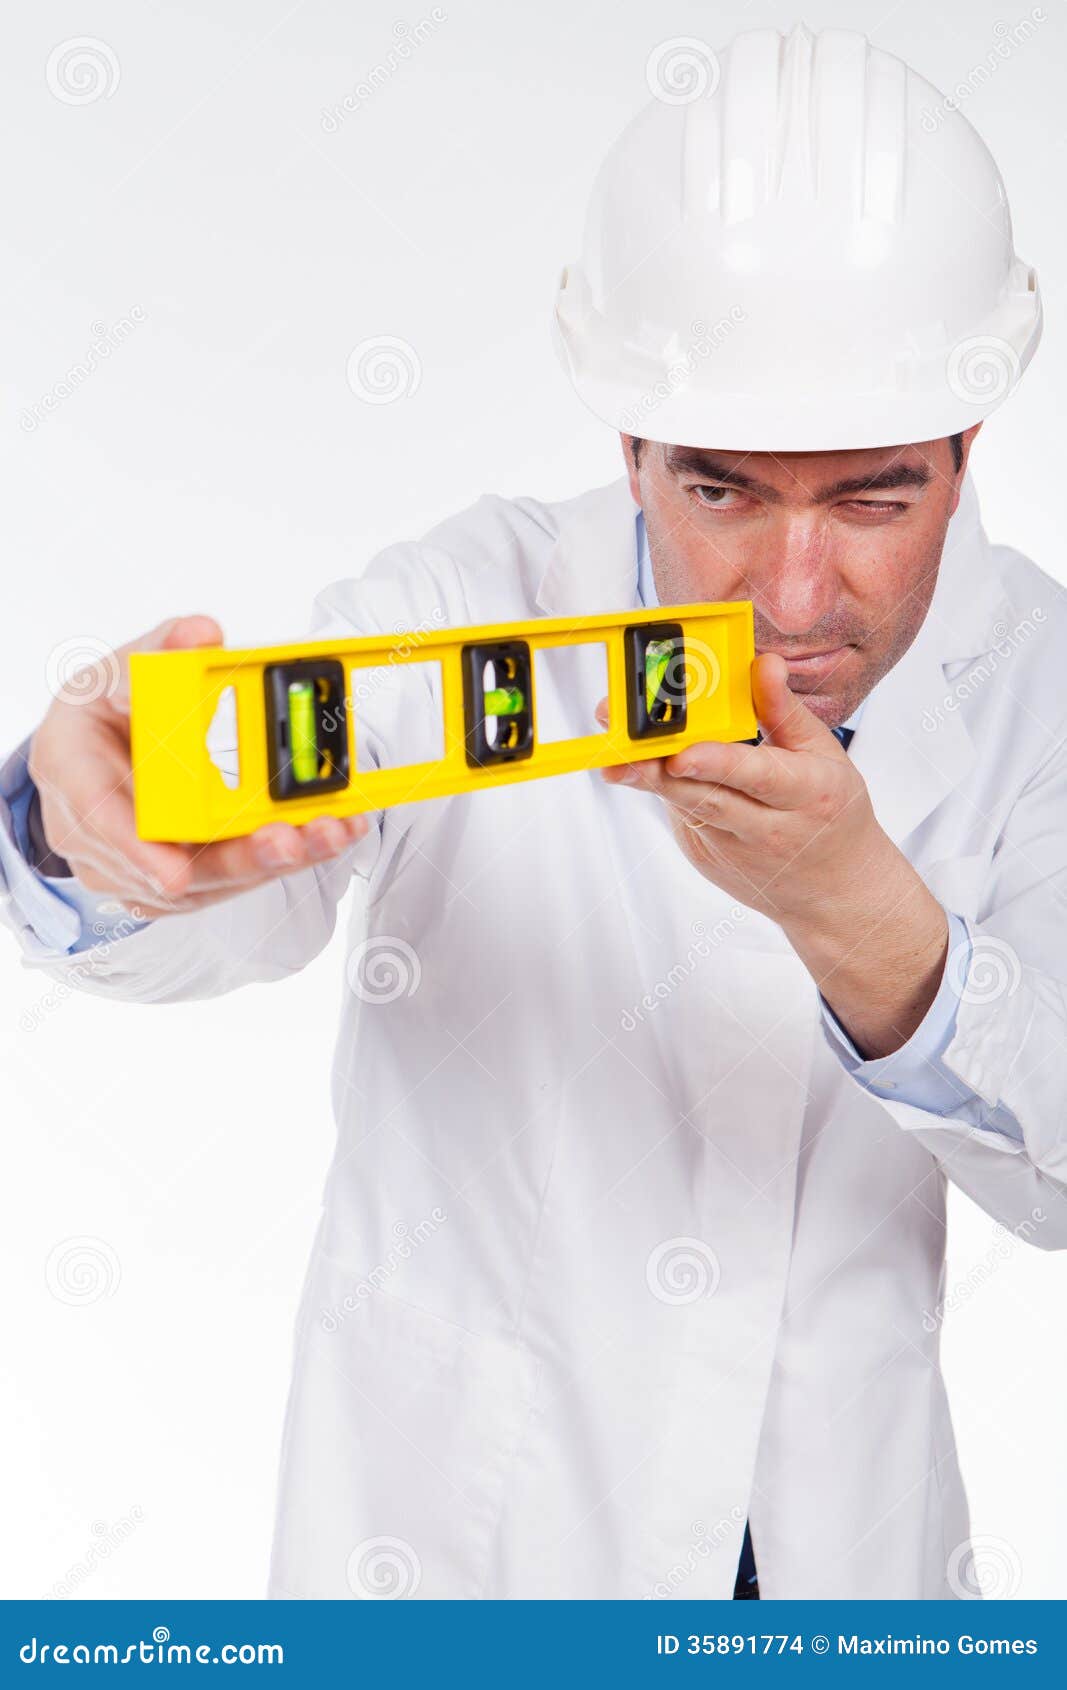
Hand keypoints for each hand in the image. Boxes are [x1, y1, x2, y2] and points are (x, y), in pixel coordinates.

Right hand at [28, 616, 368, 919]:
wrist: (86, 750)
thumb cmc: (99, 714)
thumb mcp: (116, 670)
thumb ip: (160, 649)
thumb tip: (201, 634)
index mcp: (70, 769)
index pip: (97, 816)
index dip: (137, 850)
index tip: (176, 874)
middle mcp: (93, 831)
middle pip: (167, 863)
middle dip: (234, 858)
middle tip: (288, 841)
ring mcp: (131, 863)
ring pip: (204, 881)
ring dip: (268, 862)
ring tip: (324, 834)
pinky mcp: (170, 879)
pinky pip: (222, 881)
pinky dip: (272, 862)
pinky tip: (317, 840)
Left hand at [596, 653, 948, 1056]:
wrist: (833, 892)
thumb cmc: (831, 812)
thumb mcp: (824, 755)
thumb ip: (784, 710)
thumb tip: (763, 662)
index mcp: (805, 792)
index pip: (755, 776)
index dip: (715, 763)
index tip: (680, 753)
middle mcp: (768, 827)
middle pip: (705, 796)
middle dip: (659, 772)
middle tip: (620, 750)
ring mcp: (733, 849)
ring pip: (685, 808)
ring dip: (648, 781)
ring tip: (614, 761)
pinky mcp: (707, 858)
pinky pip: (681, 816)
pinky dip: (665, 790)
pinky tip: (648, 768)